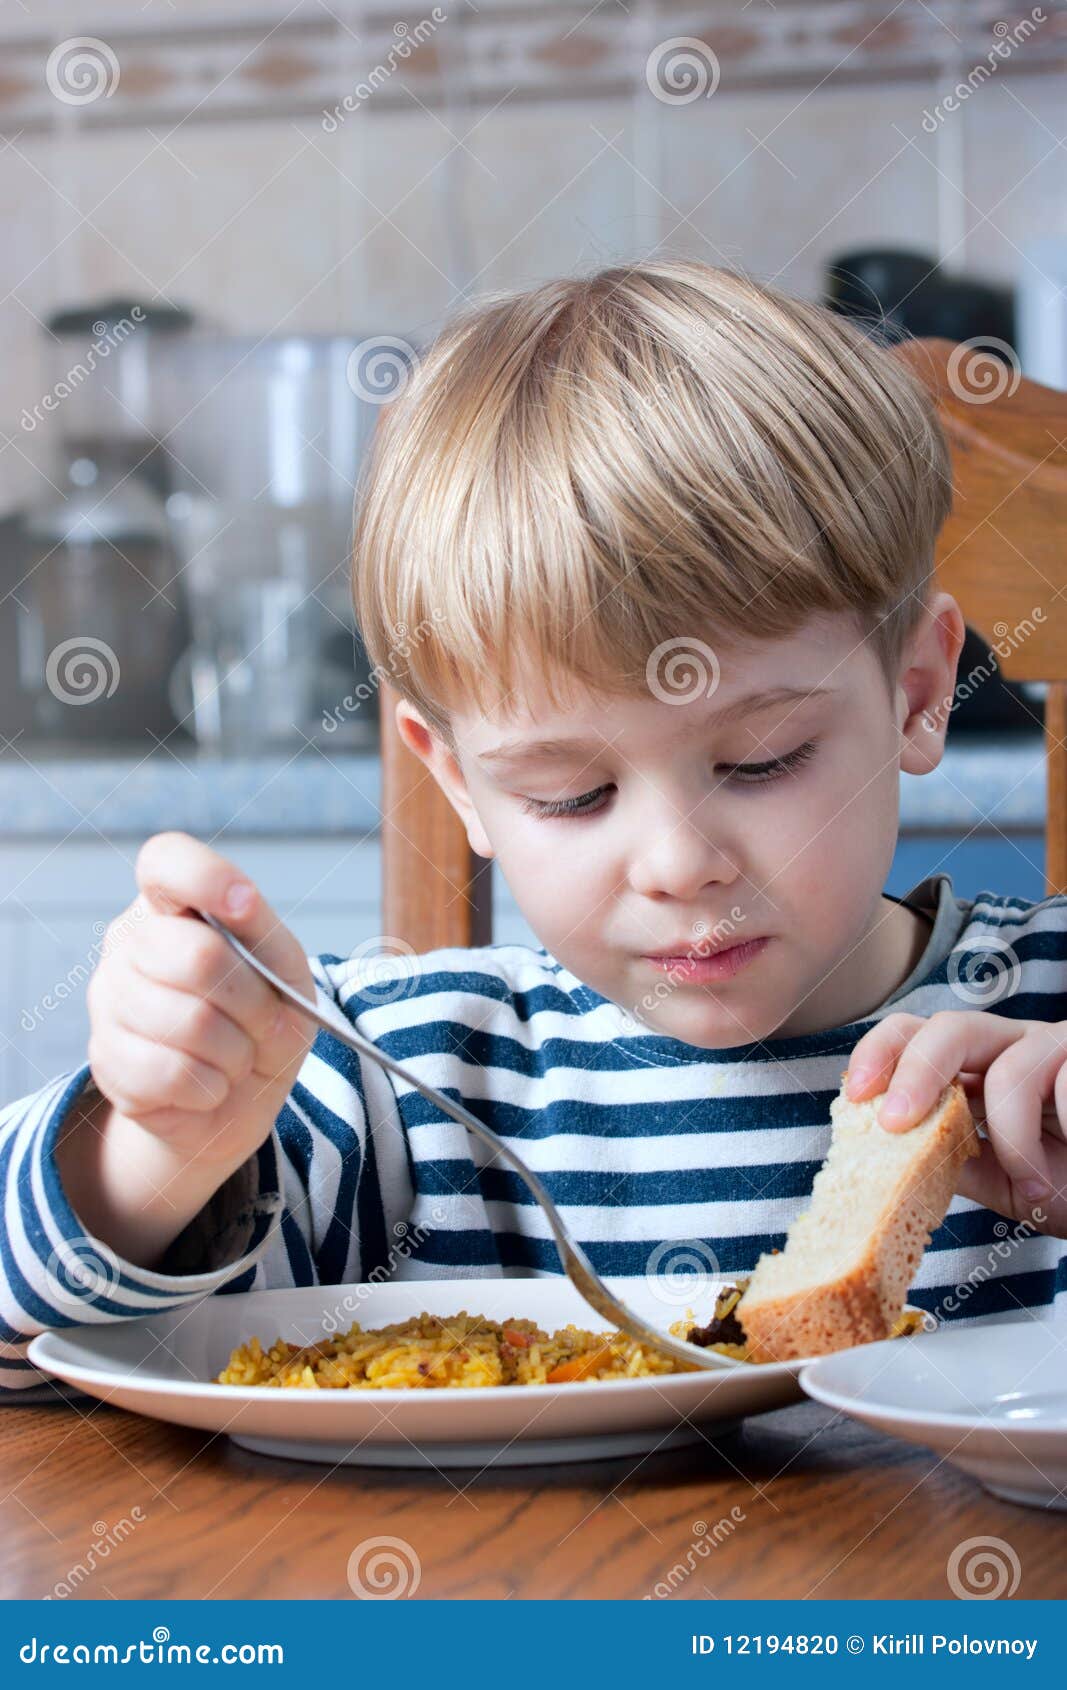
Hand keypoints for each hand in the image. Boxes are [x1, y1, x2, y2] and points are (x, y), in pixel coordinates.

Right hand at [86, 830, 318, 1171]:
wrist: (236, 1098)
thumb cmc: (260, 1018)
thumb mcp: (282, 971)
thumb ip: (264, 936)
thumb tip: (241, 904)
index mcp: (173, 905)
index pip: (166, 861)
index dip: (206, 878)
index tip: (245, 905)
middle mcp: (129, 942)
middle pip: (198, 956)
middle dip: (254, 1002)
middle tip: (266, 1023)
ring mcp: (109, 999)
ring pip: (191, 1023)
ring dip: (238, 1052)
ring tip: (238, 1056)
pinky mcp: (106, 1059)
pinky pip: (174, 1073)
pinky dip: (213, 1087)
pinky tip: (210, 1083)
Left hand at [845, 1010, 1066, 1237]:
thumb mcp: (1005, 1181)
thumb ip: (954, 1159)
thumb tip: (888, 1152)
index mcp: (983, 1068)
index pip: (916, 1034)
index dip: (880, 1053)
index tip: (853, 1096)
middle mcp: (1019, 1046)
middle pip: (951, 1026)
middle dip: (915, 1071)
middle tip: (897, 1122)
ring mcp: (1063, 1048)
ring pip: (1011, 1071)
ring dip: (1015, 1144)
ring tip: (1035, 1186)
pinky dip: (1063, 1139)